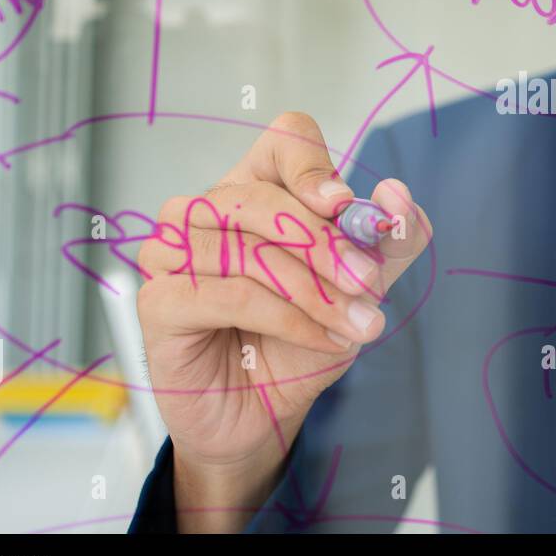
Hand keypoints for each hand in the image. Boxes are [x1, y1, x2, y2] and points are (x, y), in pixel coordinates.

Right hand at [134, 112, 430, 529]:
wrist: (267, 415)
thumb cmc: (304, 341)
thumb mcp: (362, 290)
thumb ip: (390, 241)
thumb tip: (396, 194)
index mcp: (256, 188)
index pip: (284, 140)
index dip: (313, 167)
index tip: (345, 206)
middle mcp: (205, 210)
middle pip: (261, 197)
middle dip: (325, 244)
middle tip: (369, 283)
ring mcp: (172, 252)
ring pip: (247, 250)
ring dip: (314, 291)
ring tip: (357, 324)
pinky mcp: (159, 301)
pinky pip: (230, 295)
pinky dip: (287, 318)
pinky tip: (320, 338)